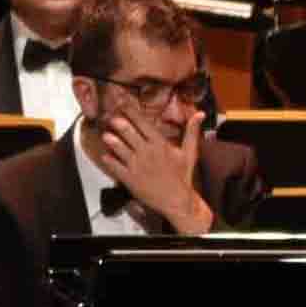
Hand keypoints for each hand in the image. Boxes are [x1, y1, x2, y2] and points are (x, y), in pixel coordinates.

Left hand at [87, 103, 209, 233]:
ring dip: (111, 140)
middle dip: (118, 124)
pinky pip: (116, 167)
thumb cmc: (183, 176)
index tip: (123, 105)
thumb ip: (191, 132)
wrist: (177, 200)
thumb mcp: (189, 152)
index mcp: (160, 144)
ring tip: (105, 135)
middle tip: (110, 117)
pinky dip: (109, 161)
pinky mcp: (130, 179)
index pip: (143, 124)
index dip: (131, 113)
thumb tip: (200, 114)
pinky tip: (105, 156)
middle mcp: (147, 152)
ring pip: (120, 149)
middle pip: (128, 133)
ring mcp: (137, 166)